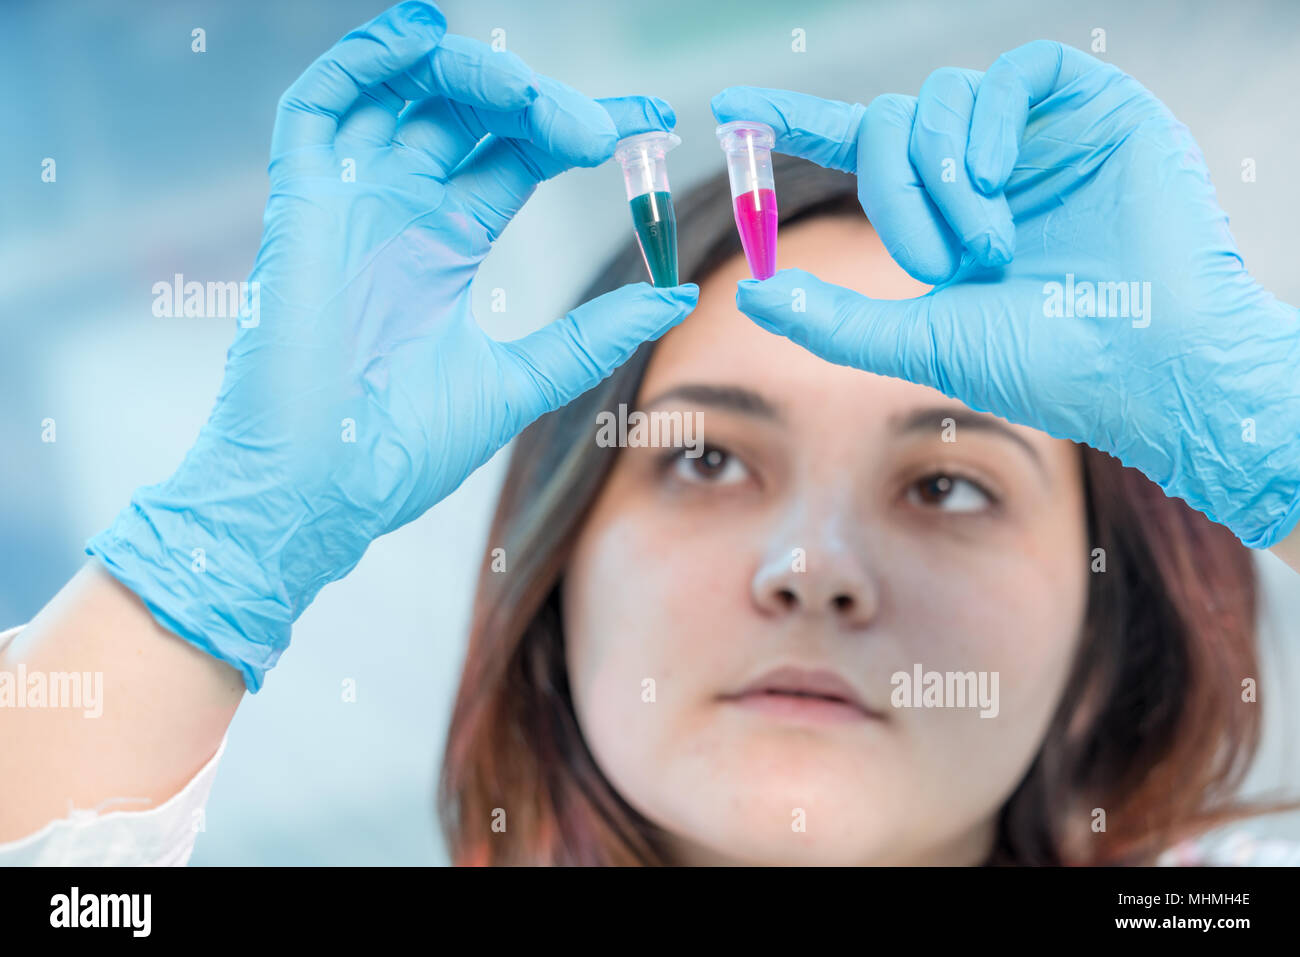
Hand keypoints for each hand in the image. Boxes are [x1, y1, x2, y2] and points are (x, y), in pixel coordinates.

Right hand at [87, 1, 696, 690]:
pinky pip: (321, 107)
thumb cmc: (401, 448)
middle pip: (469, 117)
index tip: (646, 122)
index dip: (576, 129)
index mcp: (443, 247)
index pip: (516, 157)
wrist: (321, 494)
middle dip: (537, 106)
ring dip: (470, 76)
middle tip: (601, 130)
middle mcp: (397, 212)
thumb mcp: (519, 381)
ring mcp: (349, 204)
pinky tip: (425, 36)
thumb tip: (678, 298)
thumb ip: (590, 336)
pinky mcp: (301, 206)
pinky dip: (367, 60)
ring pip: (404, 96)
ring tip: (532, 95)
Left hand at [715, 40, 1299, 549]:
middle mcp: (982, 168)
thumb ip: (832, 318)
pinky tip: (990, 177)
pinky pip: (1018, 71)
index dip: (794, 123)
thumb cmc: (1043, 363)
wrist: (1146, 365)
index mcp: (941, 215)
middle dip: (894, 192)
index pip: (856, 150)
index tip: (732, 110)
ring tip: (990, 245)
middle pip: (891, 124)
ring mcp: (1035, 137)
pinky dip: (987, 118)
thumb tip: (748, 290)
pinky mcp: (1093, 108)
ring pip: (943, 99)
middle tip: (938, 261)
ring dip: (944, 175)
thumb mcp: (920, 340)